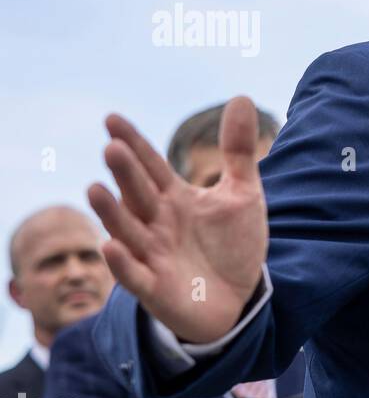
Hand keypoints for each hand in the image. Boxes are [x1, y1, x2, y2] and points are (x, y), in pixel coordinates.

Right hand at [87, 97, 268, 343]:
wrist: (240, 299)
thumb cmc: (233, 246)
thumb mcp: (243, 194)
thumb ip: (238, 151)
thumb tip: (241, 97)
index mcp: (174, 198)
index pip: (150, 166)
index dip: (134, 144)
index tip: (112, 119)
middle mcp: (157, 223)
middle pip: (138, 194)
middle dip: (125, 173)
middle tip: (112, 147)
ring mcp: (153, 255)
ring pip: (127, 231)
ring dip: (112, 212)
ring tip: (95, 188)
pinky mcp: (155, 288)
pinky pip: (134, 276)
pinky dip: (122, 264)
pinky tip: (111, 246)